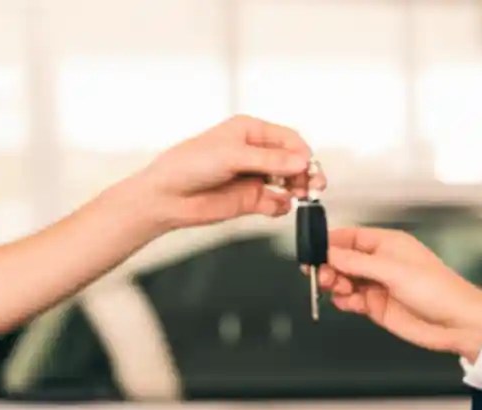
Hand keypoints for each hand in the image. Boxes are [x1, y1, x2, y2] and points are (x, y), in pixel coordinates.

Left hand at [130, 115, 325, 231]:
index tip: (308, 167)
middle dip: (306, 172)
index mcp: (249, 132)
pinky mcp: (251, 199)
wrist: (167, 197)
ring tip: (300, 196)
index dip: (302, 153)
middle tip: (313, 185)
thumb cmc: (188, 165)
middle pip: (294, 161)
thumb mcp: (231, 155)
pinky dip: (283, 205)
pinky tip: (280, 205)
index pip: (289, 139)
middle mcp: (255, 153)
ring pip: (289, 181)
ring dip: (299, 188)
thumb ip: (268, 160)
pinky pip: (277, 202)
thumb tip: (300, 162)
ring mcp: (254, 176)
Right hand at [318, 228, 481, 360]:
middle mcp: (381, 262)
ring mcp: (378, 284)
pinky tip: (348, 302)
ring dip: (335, 283)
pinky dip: (343, 301)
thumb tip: (331, 252)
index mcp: (388, 244)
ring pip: (344, 280)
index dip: (330, 243)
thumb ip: (358, 262)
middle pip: (342, 259)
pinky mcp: (377, 306)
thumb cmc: (439, 290)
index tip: (313, 252)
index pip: (350, 237)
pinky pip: (350, 299)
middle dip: (329, 266)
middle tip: (322, 275)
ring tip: (337, 288)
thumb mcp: (394, 270)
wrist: (456, 323)